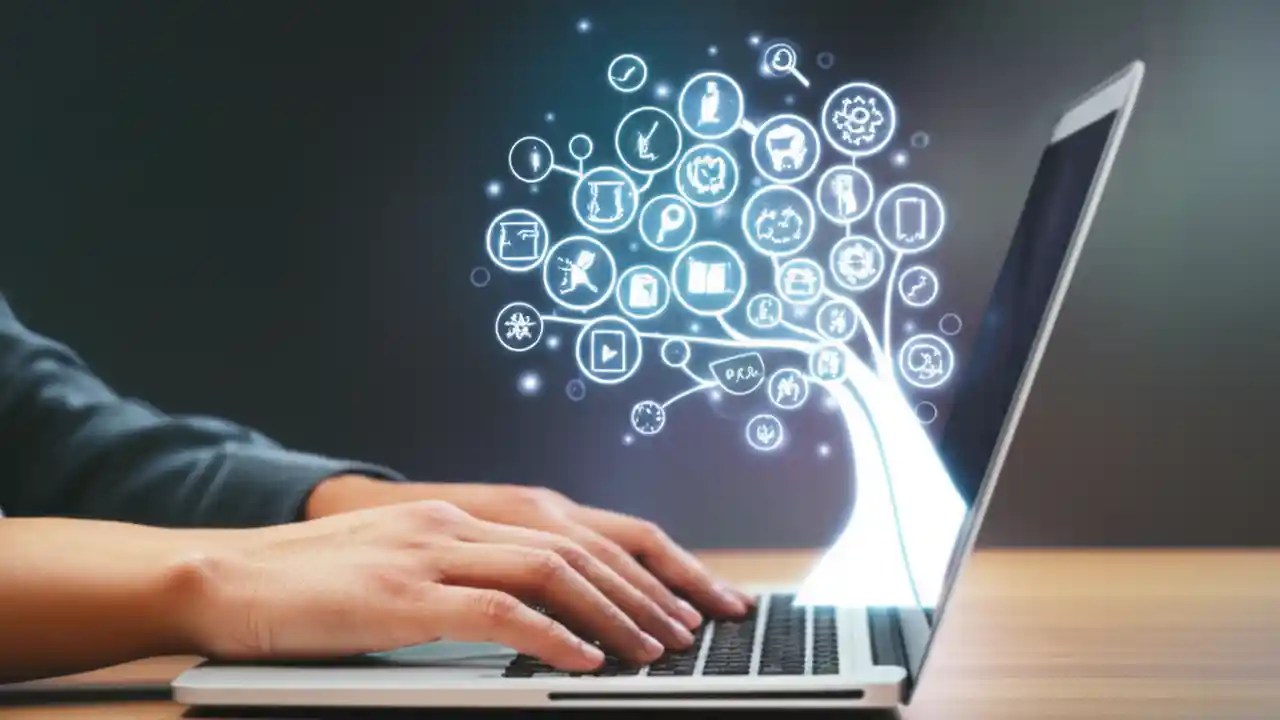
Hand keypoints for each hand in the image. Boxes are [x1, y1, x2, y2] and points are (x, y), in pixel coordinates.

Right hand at [185, 500, 680, 668]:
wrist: (229, 576)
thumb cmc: (313, 586)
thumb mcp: (402, 568)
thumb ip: (464, 577)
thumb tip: (533, 614)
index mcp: (461, 516)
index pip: (575, 532)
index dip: (637, 564)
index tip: (680, 597)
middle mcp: (457, 523)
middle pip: (578, 548)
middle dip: (643, 591)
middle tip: (687, 632)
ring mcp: (430, 554)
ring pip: (551, 573)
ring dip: (612, 615)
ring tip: (653, 651)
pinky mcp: (403, 595)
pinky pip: (498, 612)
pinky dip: (551, 636)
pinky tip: (584, 663)